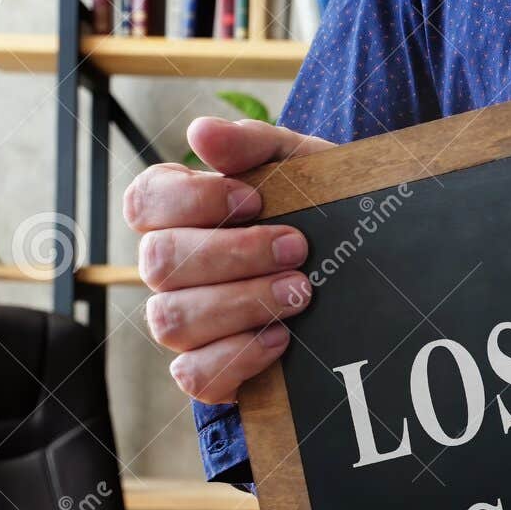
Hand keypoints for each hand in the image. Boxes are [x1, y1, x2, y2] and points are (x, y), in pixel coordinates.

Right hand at [125, 117, 333, 402]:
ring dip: (241, 304)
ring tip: (300, 292)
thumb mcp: (299, 167)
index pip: (143, 202)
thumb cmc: (318, 209)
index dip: (192, 201)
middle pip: (158, 264)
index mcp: (176, 212)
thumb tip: (200, 133)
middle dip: (234, 254)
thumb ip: (252, 146)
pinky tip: (282, 337)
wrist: (367, 271)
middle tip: (297, 247)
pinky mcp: (208, 370)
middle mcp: (167, 269)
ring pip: (171, 321)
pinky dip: (238, 356)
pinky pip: (193, 376)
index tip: (254, 199)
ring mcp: (182, 322)